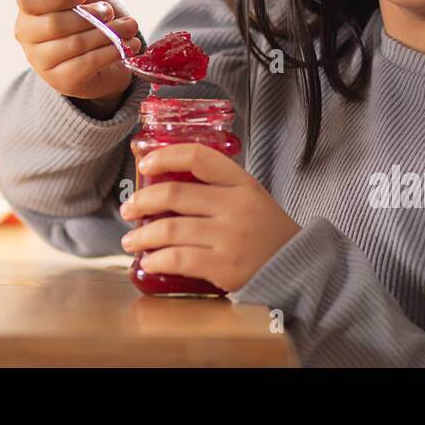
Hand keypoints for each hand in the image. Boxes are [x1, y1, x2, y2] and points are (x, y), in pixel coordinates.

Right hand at [13, 0, 141, 114]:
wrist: (111, 51)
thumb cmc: (94, 15)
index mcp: (28, 7)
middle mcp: (27, 35)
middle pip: (54, 23)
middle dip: (90, 15)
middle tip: (110, 11)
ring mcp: (41, 61)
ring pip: (74, 44)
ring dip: (108, 33)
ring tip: (129, 27)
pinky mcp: (61, 81)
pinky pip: (87, 64)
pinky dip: (110, 52)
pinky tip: (125, 45)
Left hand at [118, 143, 301, 292]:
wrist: (296, 268)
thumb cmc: (265, 231)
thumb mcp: (248, 195)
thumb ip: (215, 185)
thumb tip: (164, 180)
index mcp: (241, 182)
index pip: (198, 156)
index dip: (165, 156)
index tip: (145, 164)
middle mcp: (235, 206)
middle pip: (174, 194)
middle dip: (142, 201)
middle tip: (129, 209)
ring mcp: (229, 237)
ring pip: (170, 229)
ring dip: (142, 236)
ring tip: (131, 240)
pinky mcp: (224, 266)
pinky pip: (178, 259)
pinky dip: (157, 260)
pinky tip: (149, 261)